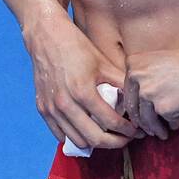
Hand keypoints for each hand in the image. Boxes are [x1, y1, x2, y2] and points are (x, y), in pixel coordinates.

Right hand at [26, 13, 141, 149]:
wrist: (46, 36)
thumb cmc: (76, 46)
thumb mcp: (103, 62)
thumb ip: (121, 83)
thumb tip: (136, 101)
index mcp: (83, 91)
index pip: (110, 122)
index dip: (127, 130)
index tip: (135, 130)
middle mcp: (65, 103)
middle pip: (95, 139)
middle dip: (115, 142)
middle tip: (125, 138)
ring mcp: (51, 108)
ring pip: (78, 141)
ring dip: (96, 142)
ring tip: (108, 135)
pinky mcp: (42, 109)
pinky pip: (60, 135)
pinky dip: (76, 137)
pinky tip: (87, 130)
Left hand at [122, 43, 178, 137]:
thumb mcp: (157, 62)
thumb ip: (143, 77)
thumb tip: (136, 101)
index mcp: (133, 64)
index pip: (128, 92)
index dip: (134, 106)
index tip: (139, 115)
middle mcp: (137, 78)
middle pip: (134, 108)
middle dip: (142, 122)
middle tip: (147, 130)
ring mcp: (149, 93)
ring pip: (147, 119)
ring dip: (155, 129)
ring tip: (162, 133)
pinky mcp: (164, 108)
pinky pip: (165, 121)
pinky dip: (171, 124)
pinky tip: (176, 124)